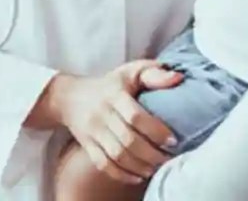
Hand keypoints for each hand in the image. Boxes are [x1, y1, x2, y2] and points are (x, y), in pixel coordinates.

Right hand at [41, 60, 182, 183]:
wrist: (69, 96)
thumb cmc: (109, 84)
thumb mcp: (130, 71)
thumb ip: (154, 73)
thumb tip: (178, 78)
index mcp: (114, 94)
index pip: (135, 116)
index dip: (156, 131)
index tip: (173, 140)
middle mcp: (101, 113)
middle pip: (128, 140)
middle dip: (152, 154)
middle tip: (169, 159)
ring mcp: (92, 131)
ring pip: (117, 155)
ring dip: (139, 166)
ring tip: (156, 168)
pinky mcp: (87, 144)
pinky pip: (103, 164)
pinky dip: (122, 174)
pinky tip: (138, 176)